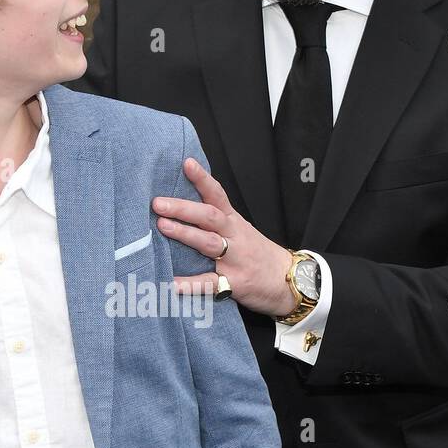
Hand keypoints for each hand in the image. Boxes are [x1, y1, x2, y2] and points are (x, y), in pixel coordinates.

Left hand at [152, 159, 295, 317]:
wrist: (289, 280)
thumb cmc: (257, 254)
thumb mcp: (240, 231)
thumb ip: (216, 221)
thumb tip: (180, 206)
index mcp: (234, 221)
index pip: (217, 195)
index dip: (202, 179)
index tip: (186, 164)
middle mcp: (235, 236)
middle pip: (209, 216)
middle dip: (183, 208)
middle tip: (158, 203)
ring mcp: (235, 260)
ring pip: (209, 243)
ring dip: (185, 233)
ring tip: (162, 226)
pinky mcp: (235, 283)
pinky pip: (211, 283)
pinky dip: (191, 284)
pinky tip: (173, 284)